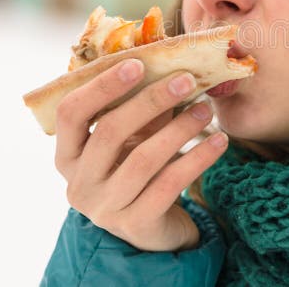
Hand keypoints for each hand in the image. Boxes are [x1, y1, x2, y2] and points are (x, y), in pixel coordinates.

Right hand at [53, 58, 227, 251]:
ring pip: (143, 159)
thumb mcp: (136, 136)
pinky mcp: (136, 225)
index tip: (137, 63)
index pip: (70, 113)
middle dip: (150, 100)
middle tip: (186, 79)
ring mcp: (105, 208)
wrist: (157, 229)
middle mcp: (79, 184)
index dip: (101, 86)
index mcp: (68, 154)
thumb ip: (142, 105)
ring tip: (206, 108)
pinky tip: (220, 141)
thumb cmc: (142, 169)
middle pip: (109, 132)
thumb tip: (170, 59)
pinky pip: (169, 185)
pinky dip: (198, 159)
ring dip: (179, 128)